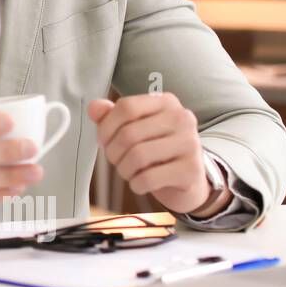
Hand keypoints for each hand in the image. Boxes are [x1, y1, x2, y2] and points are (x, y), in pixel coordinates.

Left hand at [88, 93, 222, 215]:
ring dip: (124, 169)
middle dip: (114, 152)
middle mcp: (182, 118)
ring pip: (138, 156)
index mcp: (166, 102)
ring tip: (128, 171)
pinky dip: (136, 184)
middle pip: (129, 133)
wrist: (187, 180)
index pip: (126, 106)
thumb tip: (94, 107)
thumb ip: (111, 116)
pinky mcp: (191, 170)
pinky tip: (140, 183)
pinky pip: (149, 178)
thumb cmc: (156, 151)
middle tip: (116, 160)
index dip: (106, 126)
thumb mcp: (134, 129)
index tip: (104, 140)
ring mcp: (190, 143)